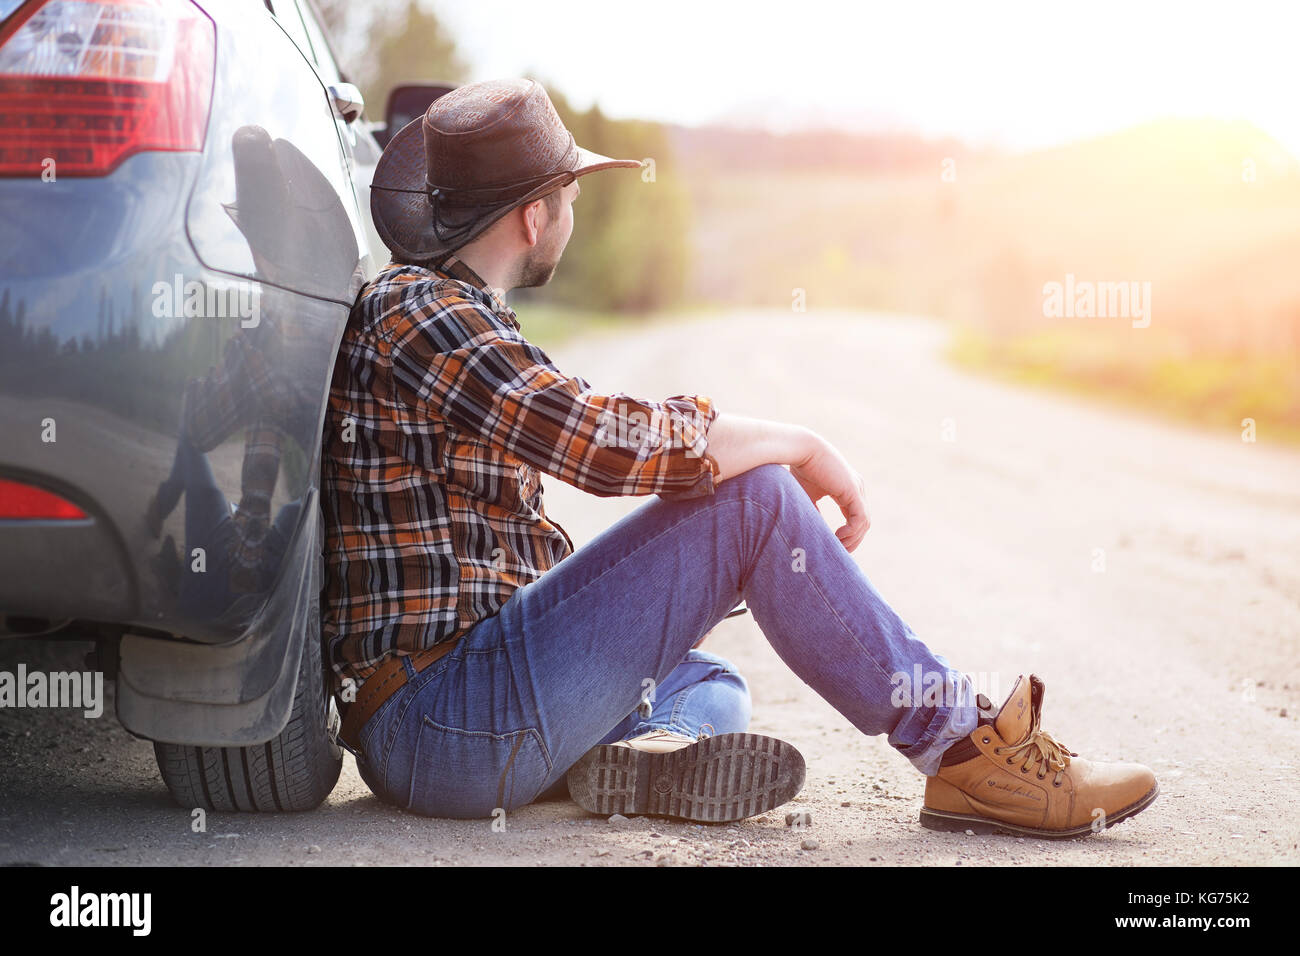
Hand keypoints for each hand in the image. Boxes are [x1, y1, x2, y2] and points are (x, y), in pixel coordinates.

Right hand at [789, 434, 869, 550]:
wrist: (800, 450)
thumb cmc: (800, 468)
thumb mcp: (807, 495)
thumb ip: (813, 512)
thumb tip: (814, 532)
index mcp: (848, 488)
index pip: (855, 517)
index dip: (847, 534)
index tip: (834, 546)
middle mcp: (857, 488)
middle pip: (862, 523)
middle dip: (852, 540)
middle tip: (837, 554)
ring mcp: (857, 489)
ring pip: (864, 524)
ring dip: (852, 539)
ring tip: (836, 548)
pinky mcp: (853, 491)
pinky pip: (860, 519)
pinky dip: (851, 532)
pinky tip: (837, 538)